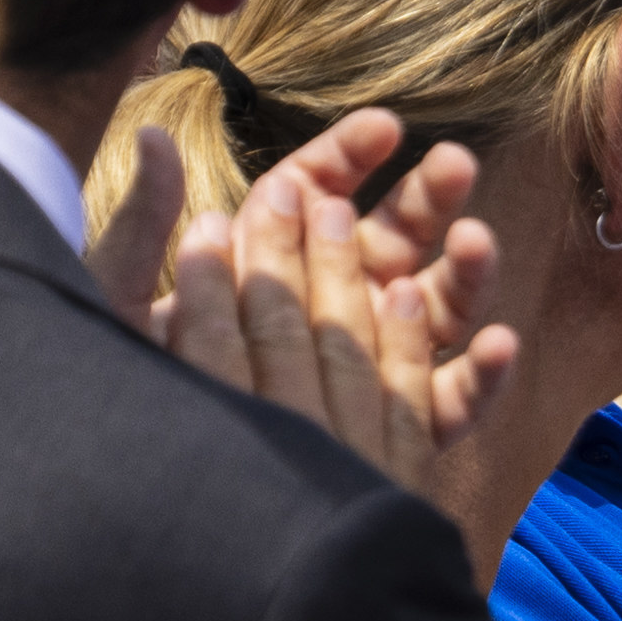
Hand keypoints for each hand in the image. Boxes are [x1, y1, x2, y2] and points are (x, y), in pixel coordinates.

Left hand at [103, 113, 519, 494]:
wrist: (142, 492)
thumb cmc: (120, 395)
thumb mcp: (119, 302)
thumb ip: (143, 226)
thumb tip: (154, 138)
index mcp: (268, 268)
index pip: (318, 196)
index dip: (353, 158)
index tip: (388, 128)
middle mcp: (325, 314)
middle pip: (391, 243)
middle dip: (428, 198)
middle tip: (457, 165)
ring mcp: (364, 373)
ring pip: (432, 314)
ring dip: (466, 275)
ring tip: (476, 240)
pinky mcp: (392, 439)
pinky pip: (447, 405)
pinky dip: (482, 377)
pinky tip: (502, 346)